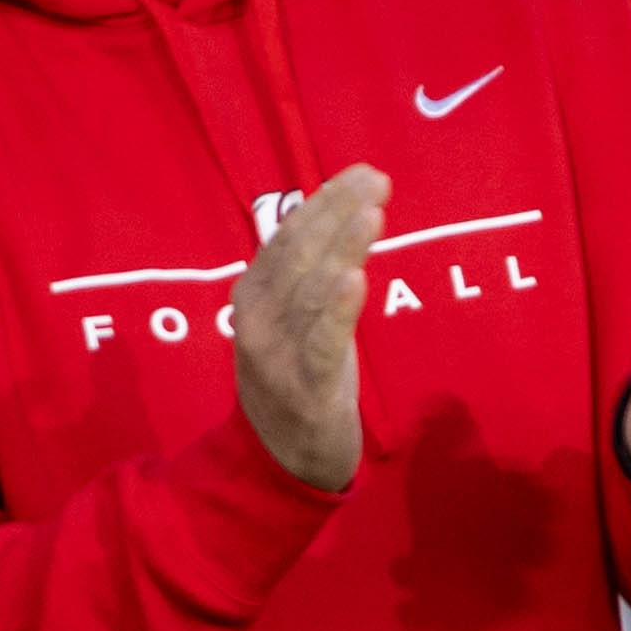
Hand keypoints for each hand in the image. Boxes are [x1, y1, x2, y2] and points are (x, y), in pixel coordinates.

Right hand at [232, 165, 389, 490]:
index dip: (326, 201)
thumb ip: (311, 274)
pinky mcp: (302, 387)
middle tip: (376, 180)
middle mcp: (257, 316)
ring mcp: (276, 352)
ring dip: (343, 248)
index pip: (290, 234)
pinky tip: (355, 279)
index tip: (363, 173)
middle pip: (300, 252)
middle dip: (339, 211)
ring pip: (311, 290)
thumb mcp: (298, 318)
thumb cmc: (299, 377)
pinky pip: (321, 342)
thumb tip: (344, 216)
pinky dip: (337, 309)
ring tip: (372, 214)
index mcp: (254, 292)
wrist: (283, 457)